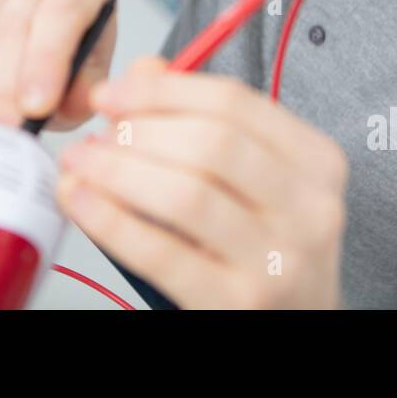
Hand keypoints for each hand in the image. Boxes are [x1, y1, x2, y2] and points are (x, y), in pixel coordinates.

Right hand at [0, 0, 115, 129]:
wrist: (39, 43)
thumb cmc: (75, 57)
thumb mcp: (93, 75)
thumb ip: (85, 90)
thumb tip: (65, 107)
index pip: (64, 10)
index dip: (46, 60)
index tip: (37, 106)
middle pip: (15, 24)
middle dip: (9, 85)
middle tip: (11, 127)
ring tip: (0, 128)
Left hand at [55, 57, 347, 308]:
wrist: (296, 324)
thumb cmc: (267, 246)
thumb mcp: (253, 179)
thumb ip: (200, 117)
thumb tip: (143, 73)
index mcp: (316, 161)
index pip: (235, 103)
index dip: (163, 90)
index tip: (112, 91)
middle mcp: (309, 208)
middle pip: (213, 143)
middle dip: (140, 130)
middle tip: (97, 131)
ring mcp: (277, 260)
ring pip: (186, 195)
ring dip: (117, 170)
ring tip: (80, 162)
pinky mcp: (238, 302)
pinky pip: (162, 253)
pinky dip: (111, 221)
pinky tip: (82, 201)